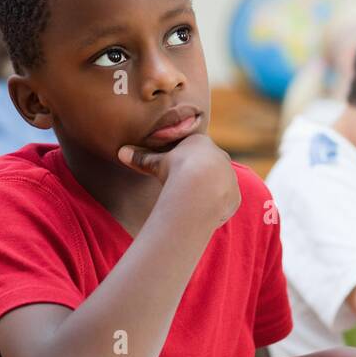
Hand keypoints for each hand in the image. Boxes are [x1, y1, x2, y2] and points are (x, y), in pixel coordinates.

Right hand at [117, 132, 240, 229]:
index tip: (177, 170)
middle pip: (209, 166)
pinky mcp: (234, 195)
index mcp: (202, 143)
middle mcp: (220, 157)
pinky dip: (214, 207)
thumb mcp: (155, 163)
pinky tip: (202, 212)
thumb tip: (121, 152)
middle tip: (185, 186)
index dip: (185, 161)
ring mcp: (230, 177)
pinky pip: (224, 201)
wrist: (199, 187)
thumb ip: (141, 157)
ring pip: (219, 184)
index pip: (194, 150)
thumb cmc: (175, 170)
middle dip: (199, 175)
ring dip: (208, 192)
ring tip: (193, 202)